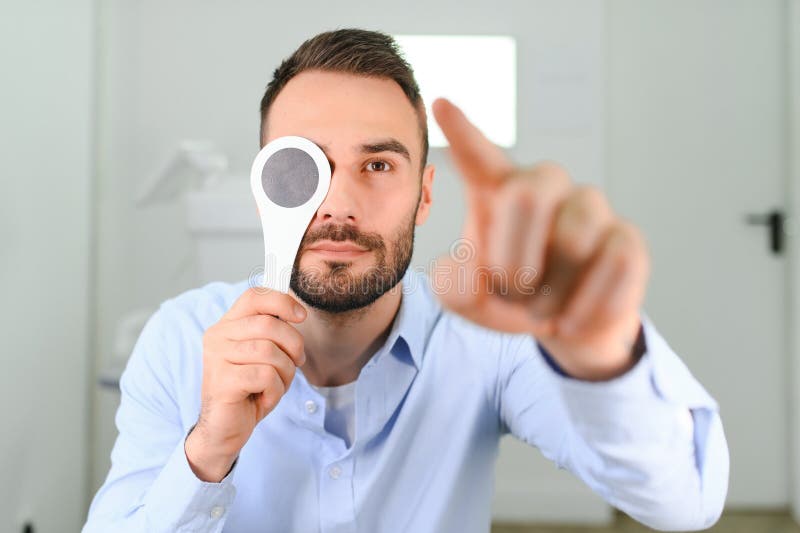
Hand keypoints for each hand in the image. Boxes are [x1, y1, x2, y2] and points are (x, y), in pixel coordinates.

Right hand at [185, 288, 306, 480]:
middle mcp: (217, 337)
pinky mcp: (223, 381)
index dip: (282, 302)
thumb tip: (297, 312)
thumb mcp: (263, 356)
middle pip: (269, 324)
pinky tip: (263, 398)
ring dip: (285, 373)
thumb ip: (272, 333)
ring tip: (275, 385)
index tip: (301, 316)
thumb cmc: (248, 390)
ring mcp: (217, 358)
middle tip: (295, 363)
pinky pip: (266, 376)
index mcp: (227, 325)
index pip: (254, 296)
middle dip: (293, 346)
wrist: (224, 430)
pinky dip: (275, 390)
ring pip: (271, 352)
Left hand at [431, 98, 649, 380]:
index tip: (440, 105)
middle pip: (526, 195)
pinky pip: (614, 263)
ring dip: (550, 291)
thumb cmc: (513, 300)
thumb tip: (474, 264)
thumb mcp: (469, 300)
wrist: (566, 327)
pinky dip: (586, 305)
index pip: (481, 156)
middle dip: (512, 256)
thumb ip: (454, 284)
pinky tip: (571, 320)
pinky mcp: (627, 239)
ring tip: (542, 310)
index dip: (463, 133)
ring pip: (573, 238)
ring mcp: (590, 209)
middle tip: (510, 292)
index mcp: (501, 193)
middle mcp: (547, 189)